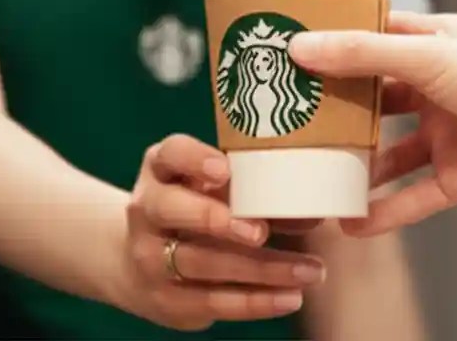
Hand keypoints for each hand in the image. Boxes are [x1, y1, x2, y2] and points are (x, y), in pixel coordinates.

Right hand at [119, 134, 326, 331]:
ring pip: (202, 262)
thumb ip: (253, 192)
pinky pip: (212, 301)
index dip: (195, 160)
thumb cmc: (194, 212)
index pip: (170, 154)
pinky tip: (290, 297)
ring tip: (309, 271)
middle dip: (214, 219)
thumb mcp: (212, 191)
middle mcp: (147, 210)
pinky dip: (256, 301)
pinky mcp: (166, 298)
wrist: (143, 265)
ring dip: (261, 269)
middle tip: (261, 231)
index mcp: (161, 170)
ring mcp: (150, 256)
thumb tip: (313, 214)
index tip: (226, 170)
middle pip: (171, 210)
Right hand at [288, 12, 456, 235]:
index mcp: (438, 44)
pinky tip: (349, 223)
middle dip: (336, 108)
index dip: (336, 42)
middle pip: (376, 97)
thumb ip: (365, 55)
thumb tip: (302, 47)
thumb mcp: (430, 56)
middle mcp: (439, 87)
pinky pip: (411, 198)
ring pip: (388, 152)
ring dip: (355, 164)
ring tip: (310, 171)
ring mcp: (447, 134)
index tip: (290, 48)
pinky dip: (382, 212)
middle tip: (287, 114)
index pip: (376, 38)